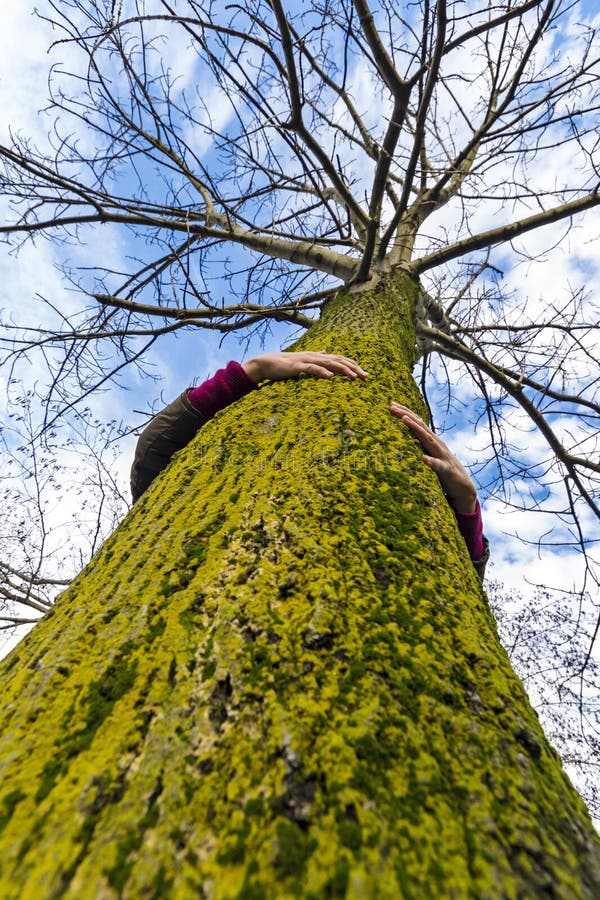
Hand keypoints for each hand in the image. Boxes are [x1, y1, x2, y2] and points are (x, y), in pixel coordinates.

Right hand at [243, 351, 367, 383]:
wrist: (266, 363)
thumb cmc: (285, 364)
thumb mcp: (304, 360)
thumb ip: (316, 357)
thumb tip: (325, 351)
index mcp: (317, 356)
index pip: (339, 359)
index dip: (352, 364)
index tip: (364, 373)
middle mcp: (315, 355)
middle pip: (338, 360)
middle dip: (353, 368)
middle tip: (365, 376)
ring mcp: (306, 360)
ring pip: (329, 363)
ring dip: (343, 370)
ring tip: (354, 377)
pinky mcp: (298, 366)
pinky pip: (312, 369)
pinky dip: (322, 372)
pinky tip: (331, 377)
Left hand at [390, 402, 477, 513]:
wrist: (464, 488)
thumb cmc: (443, 472)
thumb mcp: (430, 456)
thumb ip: (420, 446)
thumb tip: (404, 439)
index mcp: (431, 441)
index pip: (418, 424)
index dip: (405, 413)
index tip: (391, 405)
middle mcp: (437, 445)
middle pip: (420, 427)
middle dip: (406, 415)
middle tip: (392, 406)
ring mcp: (442, 456)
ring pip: (428, 440)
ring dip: (417, 429)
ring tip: (405, 420)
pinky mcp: (447, 471)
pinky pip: (438, 466)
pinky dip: (431, 461)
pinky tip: (424, 458)